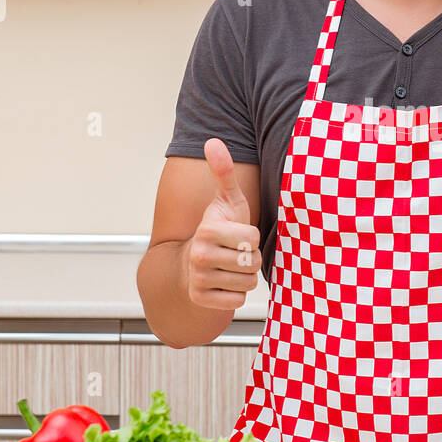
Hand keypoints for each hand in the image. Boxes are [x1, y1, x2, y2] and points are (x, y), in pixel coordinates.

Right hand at [184, 138, 261, 309]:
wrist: (189, 263)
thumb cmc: (217, 229)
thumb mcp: (225, 200)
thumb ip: (223, 172)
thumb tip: (213, 142)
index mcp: (208, 229)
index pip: (253, 237)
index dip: (251, 237)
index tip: (237, 234)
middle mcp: (199, 255)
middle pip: (251, 262)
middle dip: (249, 257)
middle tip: (235, 252)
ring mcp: (198, 279)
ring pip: (247, 282)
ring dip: (244, 275)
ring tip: (230, 266)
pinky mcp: (201, 299)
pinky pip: (238, 300)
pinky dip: (235, 293)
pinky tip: (223, 282)